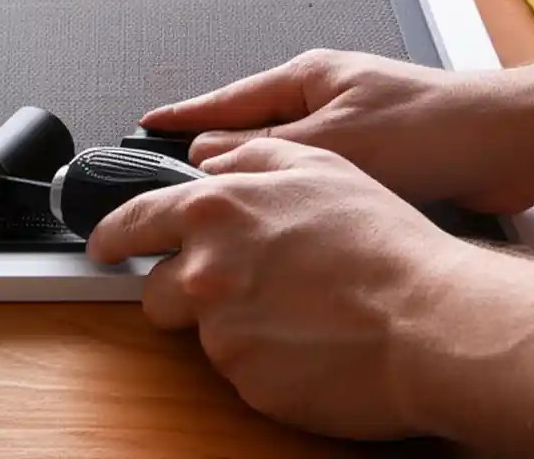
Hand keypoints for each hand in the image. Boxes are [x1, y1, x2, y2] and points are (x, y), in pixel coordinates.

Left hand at [87, 137, 472, 439]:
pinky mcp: (242, 380)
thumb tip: (210, 155)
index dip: (114, 234)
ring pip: (201, 333)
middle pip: (156, 290)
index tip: (105, 244)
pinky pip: (239, 370)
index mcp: (216, 210)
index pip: (133, 221)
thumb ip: (253, 154)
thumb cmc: (385, 245)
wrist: (429, 322)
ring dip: (232, 326)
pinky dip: (265, 360)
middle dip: (183, 291)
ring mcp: (219, 330)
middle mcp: (203, 269)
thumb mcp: (321, 165)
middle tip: (241, 288)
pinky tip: (309, 343)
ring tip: (295, 313)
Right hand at [141, 49, 533, 213]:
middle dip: (219, 157)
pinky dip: (300, 197)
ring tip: (231, 211)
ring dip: (265, 183)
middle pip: (252, 129)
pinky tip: (293, 223)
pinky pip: (319, 178)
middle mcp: (328, 98)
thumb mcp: (332, 142)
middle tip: (179, 185)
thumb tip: (208, 158)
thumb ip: (264, 150)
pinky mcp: (379, 160)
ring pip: (286, 160)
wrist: (512, 145)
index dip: (183, 118)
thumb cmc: (434, 128)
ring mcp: (353, 128)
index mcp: (309, 78)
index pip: (227, 100)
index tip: (147, 127)